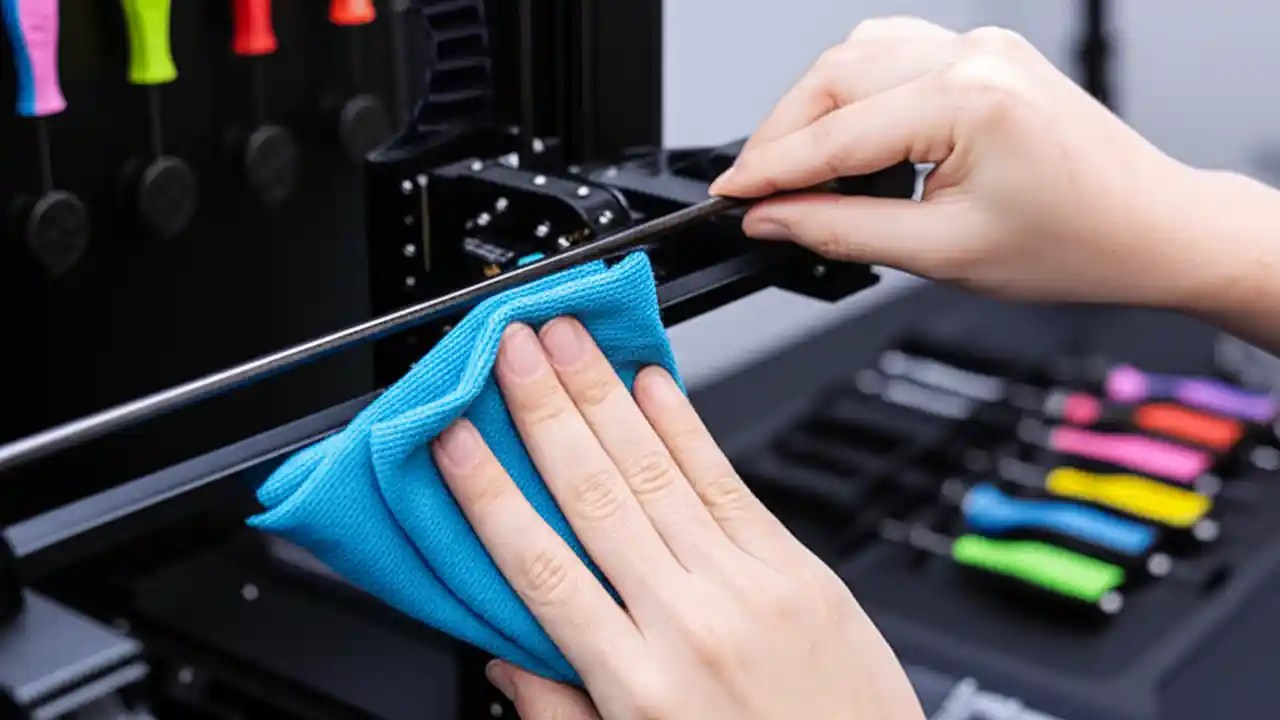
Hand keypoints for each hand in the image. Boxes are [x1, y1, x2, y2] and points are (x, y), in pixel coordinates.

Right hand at [432, 319, 923, 719]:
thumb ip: (563, 714)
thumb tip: (505, 663)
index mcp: (634, 684)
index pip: (540, 569)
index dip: (489, 495)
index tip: (454, 439)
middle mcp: (687, 624)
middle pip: (594, 496)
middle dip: (544, 411)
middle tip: (510, 348)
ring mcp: (747, 588)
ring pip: (657, 474)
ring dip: (604, 396)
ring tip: (568, 339)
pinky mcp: (798, 570)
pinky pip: (728, 484)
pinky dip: (686, 427)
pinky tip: (654, 383)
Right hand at [712, 17, 1227, 308]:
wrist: (1149, 228)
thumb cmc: (1075, 244)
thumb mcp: (943, 254)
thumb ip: (842, 231)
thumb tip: (773, 218)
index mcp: (971, 99)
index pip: (837, 133)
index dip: (770, 169)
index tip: (729, 196)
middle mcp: (974, 55)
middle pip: (834, 76)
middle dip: (781, 134)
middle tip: (753, 190)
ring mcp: (981, 47)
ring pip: (856, 55)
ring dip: (812, 109)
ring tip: (793, 170)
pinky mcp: (983, 55)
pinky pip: (893, 51)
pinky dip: (852, 91)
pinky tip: (841, 132)